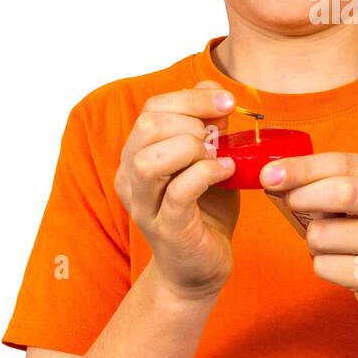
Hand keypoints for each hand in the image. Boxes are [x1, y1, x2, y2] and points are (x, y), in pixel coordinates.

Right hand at [114, 80, 239, 300]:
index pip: (151, 109)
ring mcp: (145, 205)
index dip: (190, 98)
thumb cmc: (204, 211)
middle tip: (219, 136)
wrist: (199, 268)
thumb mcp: (208, 159)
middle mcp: (131, 177)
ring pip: (150, 159)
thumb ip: (208, 125)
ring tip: (216, 156)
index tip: (226, 102)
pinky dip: (206, 174)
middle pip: (147, 127)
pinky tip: (226, 172)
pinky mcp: (166, 228)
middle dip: (191, 120)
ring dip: (191, 148)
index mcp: (137, 154)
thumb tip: (214, 89)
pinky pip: (178, 192)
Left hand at [259, 152, 357, 316]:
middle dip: (303, 197)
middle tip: (291, 204)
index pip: (339, 164)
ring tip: (329, 244)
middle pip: (340, 193)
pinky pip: (325, 266)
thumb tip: (274, 179)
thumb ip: (325, 185)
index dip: (300, 167)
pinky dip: (322, 264)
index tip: (268, 174)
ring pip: (323, 235)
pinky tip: (342, 264)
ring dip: (312, 240)